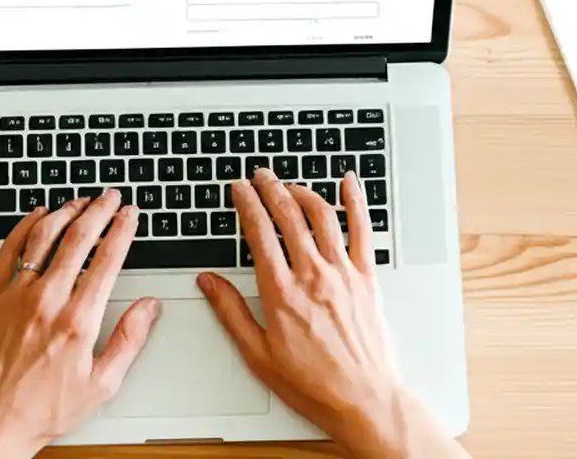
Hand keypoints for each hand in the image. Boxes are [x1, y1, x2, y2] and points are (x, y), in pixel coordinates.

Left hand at [0, 190, 160, 458]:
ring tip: (80, 202)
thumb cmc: (44, 408)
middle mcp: (46, 302)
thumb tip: (149, 308)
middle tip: (111, 197)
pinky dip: (24, 227)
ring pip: (43, 237)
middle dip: (99, 211)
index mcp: (78, 321)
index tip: (130, 215)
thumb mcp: (102, 384)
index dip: (122, 230)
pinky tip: (36, 216)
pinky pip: (8, 251)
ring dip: (65, 213)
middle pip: (78, 239)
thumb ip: (129, 340)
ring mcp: (15, 297)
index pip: (107, 260)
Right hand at [197, 170, 467, 458]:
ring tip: (289, 183)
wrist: (363, 400)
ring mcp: (343, 274)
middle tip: (260, 175)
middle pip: (288, 216)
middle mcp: (313, 276)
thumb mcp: (257, 353)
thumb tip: (208, 282)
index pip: (258, 233)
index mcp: (281, 293)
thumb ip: (230, 312)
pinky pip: (363, 230)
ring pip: (322, 216)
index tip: (239, 189)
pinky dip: (356, 202)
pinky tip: (349, 184)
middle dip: (270, 188)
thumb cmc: (313, 384)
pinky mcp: (367, 279)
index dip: (246, 204)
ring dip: (303, 192)